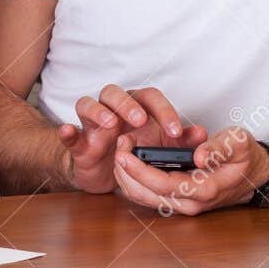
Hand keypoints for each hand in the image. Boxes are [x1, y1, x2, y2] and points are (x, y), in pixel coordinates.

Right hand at [57, 84, 207, 193]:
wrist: (106, 174)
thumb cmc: (135, 153)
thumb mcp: (161, 149)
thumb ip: (182, 142)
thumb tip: (202, 134)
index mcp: (136, 107)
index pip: (149, 97)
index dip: (163, 110)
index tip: (176, 132)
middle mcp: (112, 109)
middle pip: (115, 93)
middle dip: (128, 105)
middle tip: (141, 121)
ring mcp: (92, 125)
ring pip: (88, 104)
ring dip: (99, 111)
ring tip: (110, 124)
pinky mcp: (78, 143)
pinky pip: (68, 132)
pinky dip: (66, 131)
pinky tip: (69, 131)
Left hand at [110, 127, 268, 215]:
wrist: (255, 175)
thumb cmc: (246, 157)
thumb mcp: (239, 143)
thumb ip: (220, 148)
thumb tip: (200, 156)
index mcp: (204, 189)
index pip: (164, 184)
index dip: (141, 170)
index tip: (124, 152)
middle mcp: (190, 203)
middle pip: (147, 195)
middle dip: (126, 172)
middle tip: (117, 146)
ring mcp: (183, 205)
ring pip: (144, 198)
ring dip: (127, 177)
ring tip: (119, 151)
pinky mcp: (178, 201)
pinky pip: (149, 196)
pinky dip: (134, 181)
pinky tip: (127, 163)